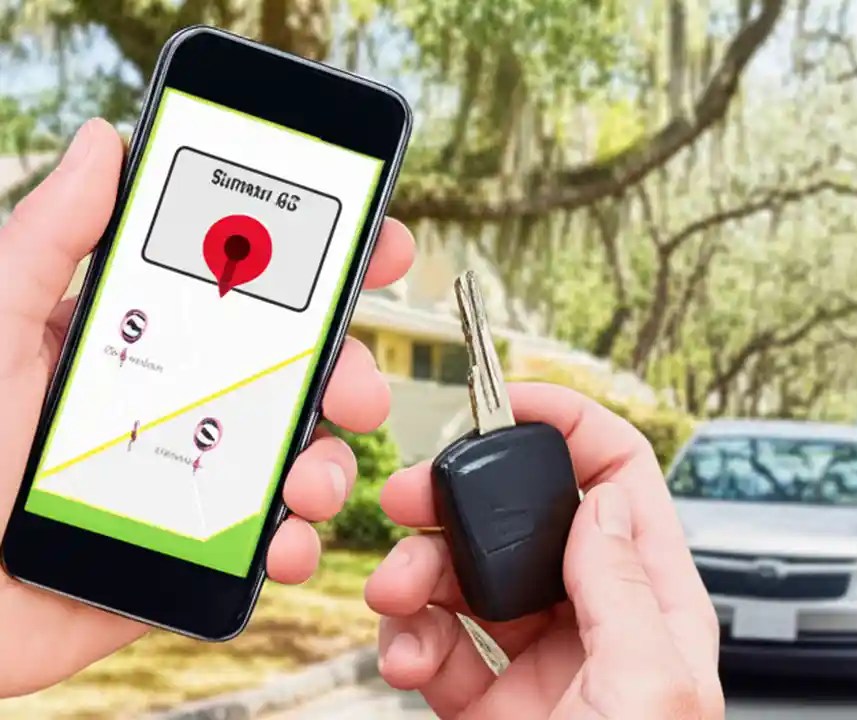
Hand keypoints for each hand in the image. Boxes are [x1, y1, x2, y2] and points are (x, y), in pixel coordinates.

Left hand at [0, 119, 415, 695]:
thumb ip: (52, 239)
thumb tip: (102, 140)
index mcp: (140, 341)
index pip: (248, 290)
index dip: (324, 265)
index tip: (379, 247)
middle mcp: (179, 403)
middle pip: (297, 373)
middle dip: (349, 374)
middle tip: (353, 389)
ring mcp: (193, 480)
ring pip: (301, 456)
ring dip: (329, 466)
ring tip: (303, 484)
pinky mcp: (197, 552)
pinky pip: (271, 541)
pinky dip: (295, 542)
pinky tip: (279, 541)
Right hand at [367, 383, 724, 718]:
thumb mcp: (648, 684)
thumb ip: (623, 588)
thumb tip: (600, 499)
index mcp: (656, 605)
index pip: (621, 480)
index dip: (570, 426)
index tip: (508, 402)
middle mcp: (596, 622)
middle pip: (525, 522)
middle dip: (460, 502)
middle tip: (410, 496)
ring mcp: (539, 661)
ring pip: (465, 580)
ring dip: (417, 573)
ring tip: (394, 593)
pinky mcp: (486, 705)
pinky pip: (434, 645)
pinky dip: (406, 639)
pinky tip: (404, 654)